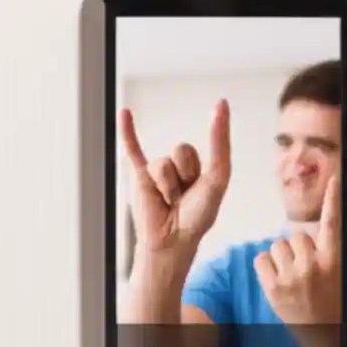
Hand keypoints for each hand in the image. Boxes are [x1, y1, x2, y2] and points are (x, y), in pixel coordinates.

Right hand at [119, 100, 231, 256]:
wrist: (170, 241)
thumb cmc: (197, 216)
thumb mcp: (217, 179)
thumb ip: (220, 146)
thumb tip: (219, 106)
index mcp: (203, 169)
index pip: (212, 142)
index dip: (217, 129)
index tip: (221, 105)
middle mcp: (181, 167)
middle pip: (183, 150)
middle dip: (186, 172)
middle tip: (185, 194)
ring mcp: (159, 171)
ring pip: (163, 163)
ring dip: (167, 184)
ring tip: (169, 200)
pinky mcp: (139, 175)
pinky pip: (132, 148)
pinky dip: (128, 131)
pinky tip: (125, 113)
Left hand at [254, 175, 341, 324]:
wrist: (322, 336)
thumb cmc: (330, 304)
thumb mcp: (336, 275)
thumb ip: (324, 253)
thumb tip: (304, 234)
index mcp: (334, 260)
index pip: (333, 224)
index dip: (332, 200)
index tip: (334, 179)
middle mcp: (313, 265)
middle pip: (294, 235)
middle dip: (296, 247)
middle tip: (303, 269)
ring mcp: (292, 276)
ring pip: (276, 245)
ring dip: (281, 256)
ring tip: (291, 276)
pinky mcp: (274, 288)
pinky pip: (261, 259)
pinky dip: (266, 267)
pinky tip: (277, 280)